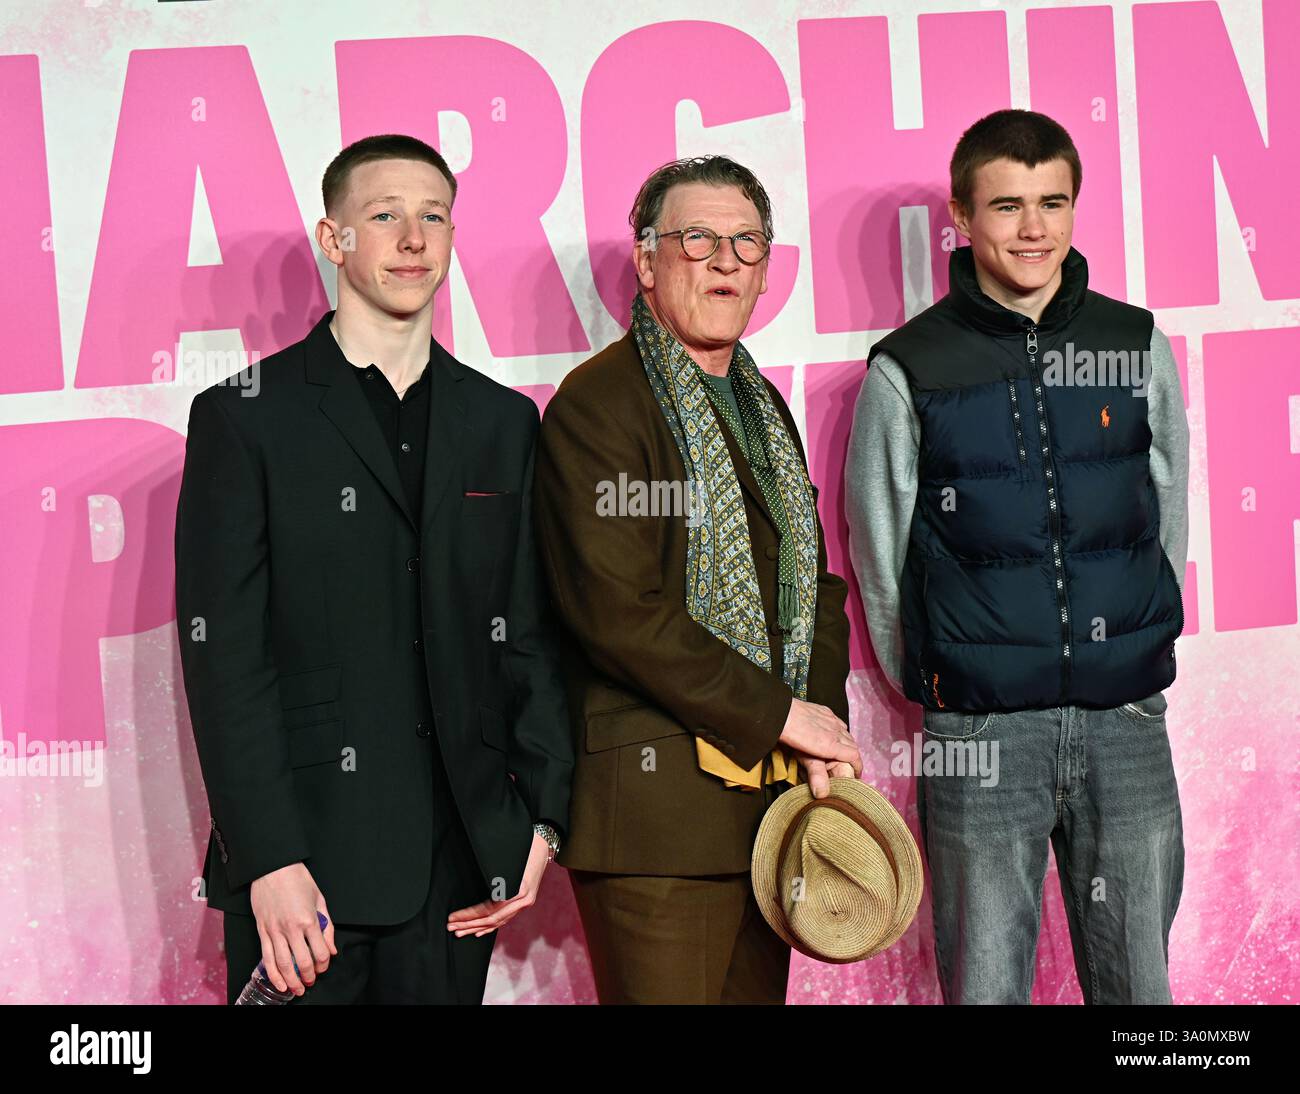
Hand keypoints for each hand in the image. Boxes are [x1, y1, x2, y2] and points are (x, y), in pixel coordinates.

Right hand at [249, 862, 335, 995]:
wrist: (273, 868)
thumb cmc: (298, 880)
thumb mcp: (320, 899)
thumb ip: (327, 926)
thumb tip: (332, 949)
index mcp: (309, 920)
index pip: (320, 952)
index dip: (324, 964)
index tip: (324, 965)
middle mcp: (292, 929)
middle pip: (303, 962)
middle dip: (309, 976)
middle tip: (311, 981)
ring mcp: (275, 931)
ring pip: (283, 964)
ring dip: (291, 981)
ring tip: (296, 989)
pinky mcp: (262, 931)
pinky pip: (266, 958)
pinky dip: (273, 974)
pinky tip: (279, 984)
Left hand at [446, 831, 550, 937]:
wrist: (544, 846)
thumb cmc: (525, 849)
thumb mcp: (510, 860)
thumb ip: (496, 874)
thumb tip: (475, 882)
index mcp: (518, 890)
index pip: (488, 909)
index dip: (469, 915)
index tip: (454, 916)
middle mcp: (523, 901)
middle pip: (491, 919)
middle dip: (469, 925)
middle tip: (452, 927)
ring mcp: (524, 904)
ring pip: (497, 922)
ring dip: (477, 928)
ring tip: (460, 931)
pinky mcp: (523, 903)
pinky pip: (505, 919)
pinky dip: (491, 927)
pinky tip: (479, 932)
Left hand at [778, 697, 861, 798]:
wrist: (780, 711)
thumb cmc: (791, 733)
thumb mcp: (805, 759)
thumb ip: (817, 775)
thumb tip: (823, 794)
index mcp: (833, 744)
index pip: (854, 755)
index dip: (857, 766)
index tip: (857, 774)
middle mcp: (836, 729)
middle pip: (852, 744)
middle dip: (852, 756)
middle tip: (850, 766)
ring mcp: (830, 718)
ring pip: (845, 732)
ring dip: (846, 743)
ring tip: (842, 752)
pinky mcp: (823, 711)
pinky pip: (837, 721)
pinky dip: (839, 730)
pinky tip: (832, 733)